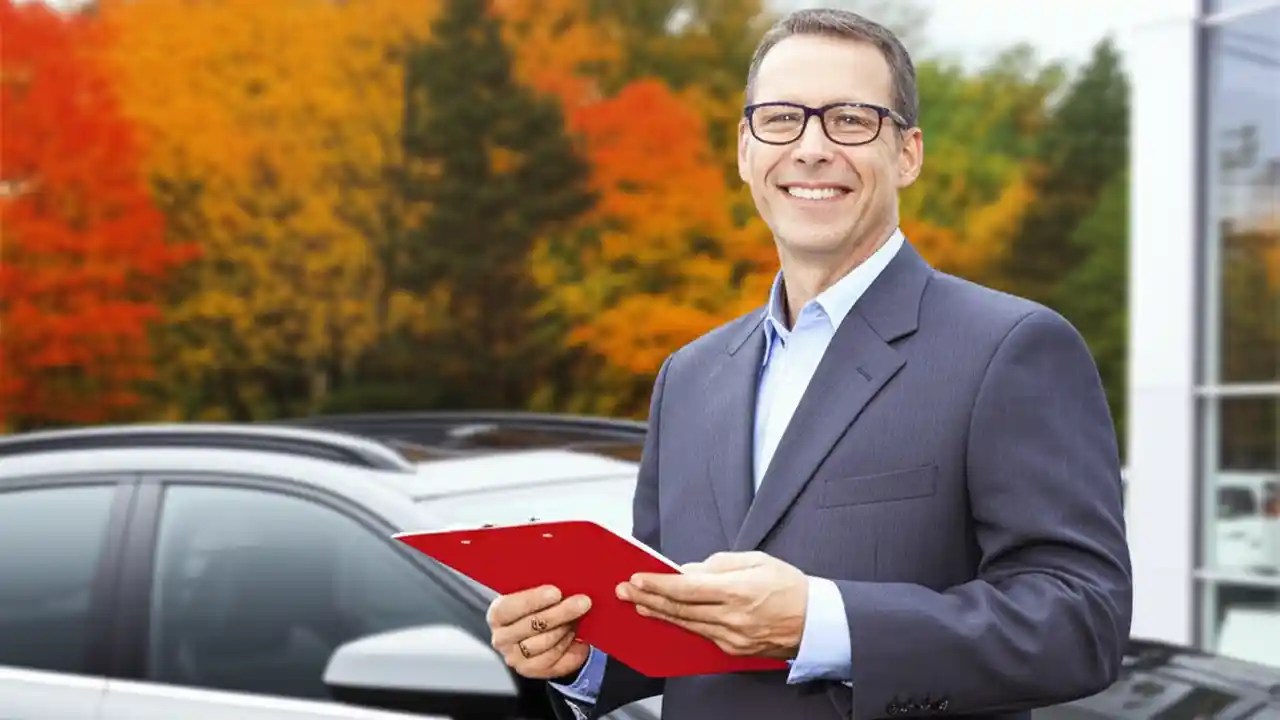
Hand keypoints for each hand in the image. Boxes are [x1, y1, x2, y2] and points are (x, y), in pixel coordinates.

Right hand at [487, 585, 592, 679]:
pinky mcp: (531, 670)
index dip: (534, 600)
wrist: (538, 634)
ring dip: (566, 628)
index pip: (510, 607)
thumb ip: (544, 592)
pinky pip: (555, 659)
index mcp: (497, 614)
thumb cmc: (536, 608)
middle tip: (582, 602)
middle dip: (561, 613)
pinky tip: (576, 636)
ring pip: (546, 643)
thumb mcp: (533, 596)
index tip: (556, 592)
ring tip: (578, 617)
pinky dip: (569, 646)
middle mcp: (501, 638)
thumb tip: (566, 584)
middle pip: (532, 626)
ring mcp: (515, 657)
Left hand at [616, 551, 807, 659]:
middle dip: (648, 597)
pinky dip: (682, 624)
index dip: (658, 583)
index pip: (686, 588)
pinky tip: (667, 617)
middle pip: (680, 608)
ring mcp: (732, 637)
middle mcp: (732, 617)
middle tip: (626, 589)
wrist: (817, 622)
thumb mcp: (757, 561)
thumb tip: (688, 570)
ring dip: (659, 613)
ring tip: (638, 603)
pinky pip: (701, 635)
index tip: (638, 576)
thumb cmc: (790, 587)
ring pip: (686, 624)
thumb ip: (719, 564)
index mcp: (738, 590)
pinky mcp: (734, 649)